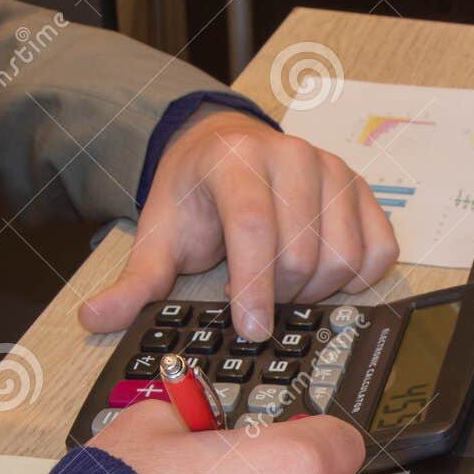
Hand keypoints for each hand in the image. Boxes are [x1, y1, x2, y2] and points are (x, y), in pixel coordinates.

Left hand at [80, 110, 399, 339]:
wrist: (226, 147)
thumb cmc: (196, 194)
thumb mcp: (160, 233)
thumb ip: (135, 281)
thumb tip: (94, 318)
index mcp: (235, 160)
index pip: (254, 227)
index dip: (254, 285)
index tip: (251, 327)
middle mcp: (291, 156)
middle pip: (301, 253)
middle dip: (278, 293)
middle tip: (254, 295)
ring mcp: (333, 169)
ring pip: (342, 257)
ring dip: (314, 289)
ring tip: (284, 283)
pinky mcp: (362, 189)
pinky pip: (379, 250)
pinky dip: (356, 278)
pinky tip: (323, 277)